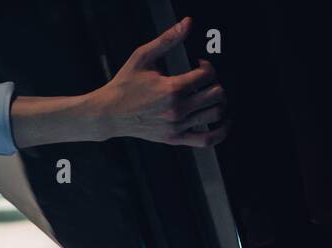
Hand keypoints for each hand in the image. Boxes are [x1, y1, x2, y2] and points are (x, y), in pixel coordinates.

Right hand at [89, 17, 227, 147]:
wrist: (108, 114)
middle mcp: (176, 109)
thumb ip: (167, 40)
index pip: (208, 75)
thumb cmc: (123, 86)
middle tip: (206, 82)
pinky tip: (223, 122)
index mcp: (171, 89)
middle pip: (217, 94)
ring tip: (212, 98)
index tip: (200, 66)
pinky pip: (206, 140)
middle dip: (215, 83)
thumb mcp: (143, 57)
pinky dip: (220, 132)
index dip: (208, 66)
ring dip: (220, 103)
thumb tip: (187, 24)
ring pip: (215, 114)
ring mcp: (176, 126)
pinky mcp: (173, 138)